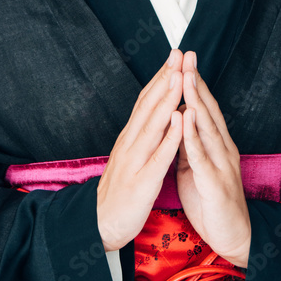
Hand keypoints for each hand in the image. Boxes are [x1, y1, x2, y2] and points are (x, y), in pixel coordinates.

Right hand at [97, 49, 183, 250]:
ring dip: (167, 100)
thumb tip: (158, 114)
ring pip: (153, 125)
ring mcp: (134, 161)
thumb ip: (143, 136)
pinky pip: (158, 157)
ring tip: (179, 77)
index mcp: (130, 138)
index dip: (160, 78)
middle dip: (165, 79)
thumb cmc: (119, 193)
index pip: (146, 101)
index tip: (174, 57)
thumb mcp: (131, 158)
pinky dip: (170, 137)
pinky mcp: (142, 182)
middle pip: (149, 105)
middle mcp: (130, 143)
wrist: (98, 225)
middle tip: (179, 54)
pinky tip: (181, 121)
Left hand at [176, 51, 251, 266]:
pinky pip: (201, 155)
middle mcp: (222, 148)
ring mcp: (220, 164)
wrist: (233, 238)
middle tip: (186, 55)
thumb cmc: (213, 202)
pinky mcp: (215, 182)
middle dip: (195, 81)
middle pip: (207, 109)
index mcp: (215, 145)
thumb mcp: (197, 167)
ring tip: (184, 77)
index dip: (193, 83)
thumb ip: (190, 144)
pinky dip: (192, 135)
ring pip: (206, 127)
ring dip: (195, 100)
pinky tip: (185, 117)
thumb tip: (179, 121)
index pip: (204, 108)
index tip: (182, 59)